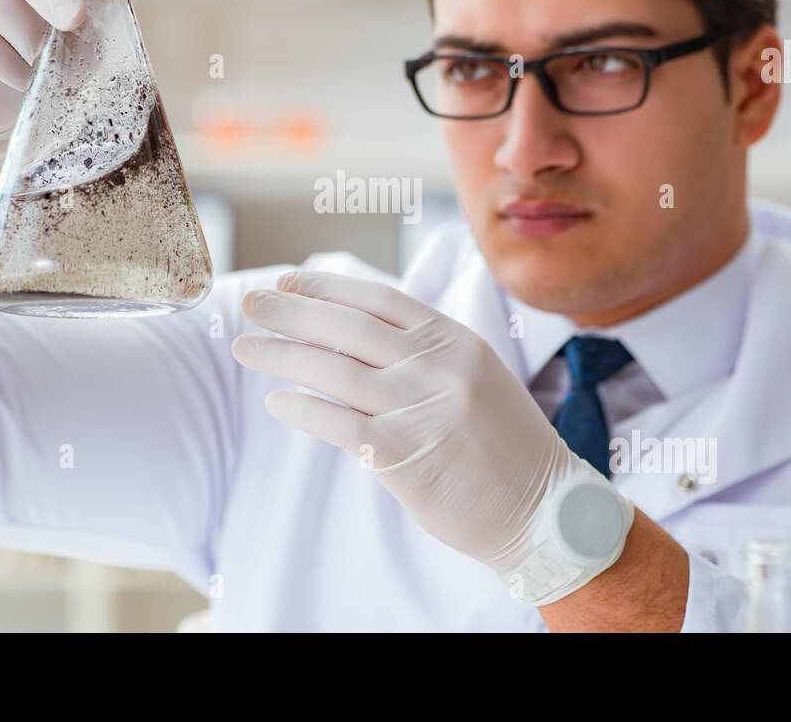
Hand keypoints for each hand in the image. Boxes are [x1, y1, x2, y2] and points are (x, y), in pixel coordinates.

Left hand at [230, 269, 618, 584]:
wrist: (546, 511)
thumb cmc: (504, 446)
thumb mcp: (475, 378)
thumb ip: (423, 354)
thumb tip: (346, 336)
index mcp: (457, 340)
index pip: (379, 300)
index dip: (329, 286)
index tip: (289, 279)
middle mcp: (439, 366)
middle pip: (347, 327)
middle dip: (291, 311)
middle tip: (250, 301)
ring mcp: (421, 408)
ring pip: (333, 370)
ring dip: (281, 355)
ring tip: (244, 347)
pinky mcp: (404, 454)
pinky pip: (337, 423)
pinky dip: (302, 408)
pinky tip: (277, 401)